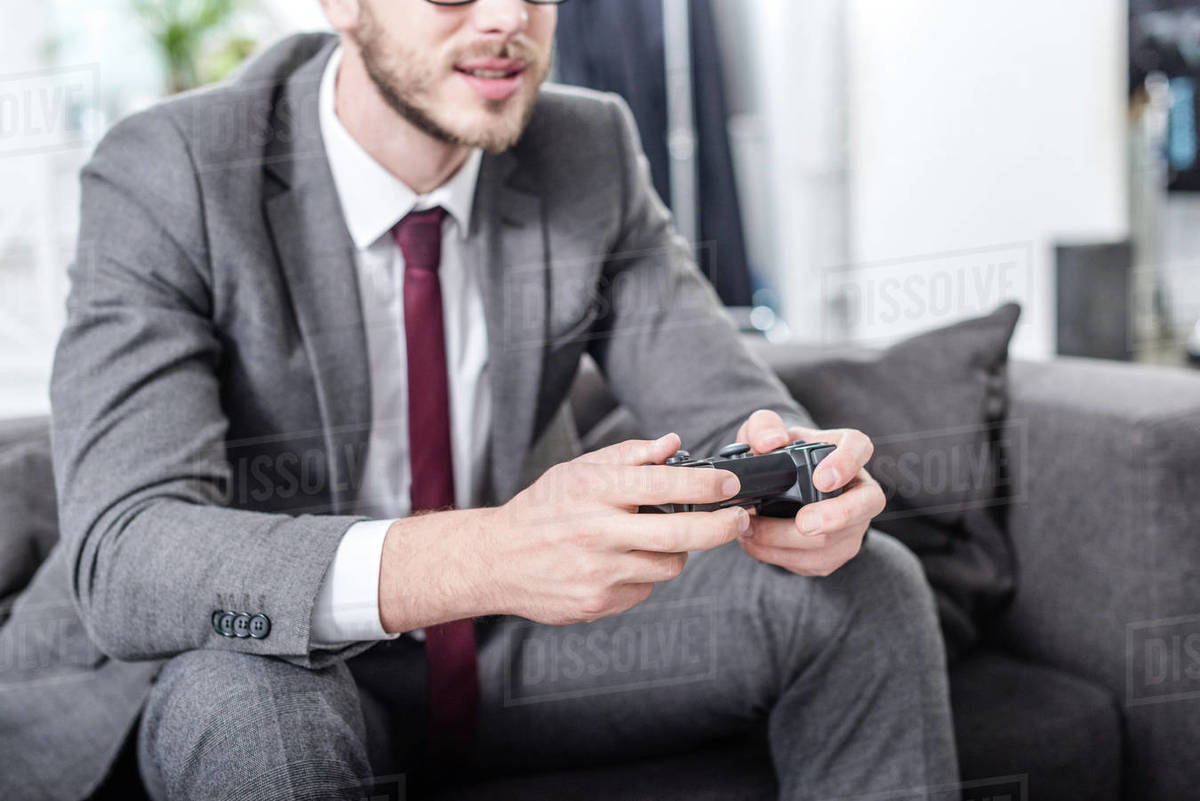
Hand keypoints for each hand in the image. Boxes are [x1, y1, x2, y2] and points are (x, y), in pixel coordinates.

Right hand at [477, 433, 749, 624]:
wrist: (495, 559)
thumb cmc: (541, 509)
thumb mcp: (577, 471)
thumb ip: (628, 456)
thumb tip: (672, 444)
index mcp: (593, 490)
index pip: (663, 483)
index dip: (706, 485)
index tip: (730, 484)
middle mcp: (596, 530)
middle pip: (680, 533)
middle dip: (721, 526)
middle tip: (739, 519)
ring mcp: (597, 570)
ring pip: (668, 564)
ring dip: (675, 551)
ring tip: (652, 538)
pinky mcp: (597, 601)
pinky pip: (645, 588)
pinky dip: (644, 575)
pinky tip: (620, 564)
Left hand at [732, 410, 885, 575]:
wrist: (774, 491)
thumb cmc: (776, 458)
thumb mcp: (763, 434)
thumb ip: (763, 427)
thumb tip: (770, 443)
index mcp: (844, 450)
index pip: (859, 448)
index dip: (847, 463)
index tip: (822, 478)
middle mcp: (857, 488)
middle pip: (865, 505)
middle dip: (835, 517)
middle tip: (803, 523)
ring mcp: (853, 523)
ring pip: (834, 541)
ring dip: (788, 541)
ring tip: (750, 531)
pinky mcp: (837, 551)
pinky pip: (815, 562)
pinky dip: (781, 556)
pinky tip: (756, 545)